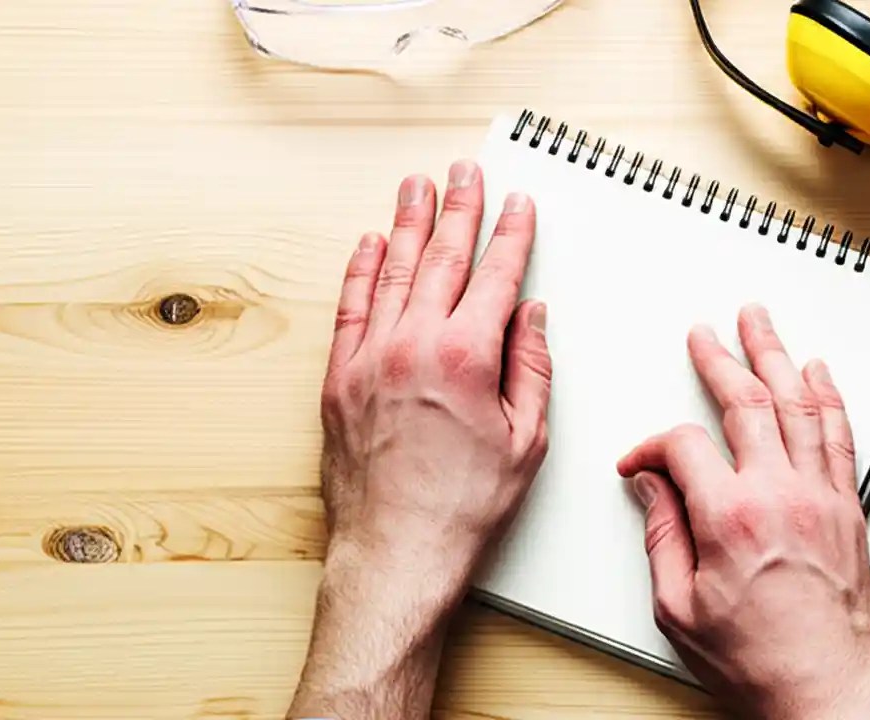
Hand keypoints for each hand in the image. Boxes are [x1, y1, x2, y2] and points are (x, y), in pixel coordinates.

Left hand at [289, 160, 551, 718]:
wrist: (396, 551)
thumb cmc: (461, 506)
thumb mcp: (525, 440)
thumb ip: (531, 368)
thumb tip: (531, 319)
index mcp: (466, 357)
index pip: (496, 276)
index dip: (511, 235)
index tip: (518, 206)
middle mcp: (413, 345)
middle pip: (441, 258)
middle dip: (459, 209)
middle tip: (466, 173)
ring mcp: (369, 357)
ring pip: (391, 270)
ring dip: (408, 223)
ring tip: (417, 188)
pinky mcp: (338, 377)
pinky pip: (348, 306)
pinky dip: (358, 269)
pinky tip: (367, 243)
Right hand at [617, 305, 869, 719]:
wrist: (828, 691)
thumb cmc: (760, 662)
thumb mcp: (679, 608)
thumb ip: (662, 535)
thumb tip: (653, 489)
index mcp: (730, 517)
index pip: (683, 445)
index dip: (652, 445)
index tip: (641, 462)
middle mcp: (780, 495)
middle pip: (747, 401)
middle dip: (721, 359)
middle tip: (707, 333)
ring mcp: (821, 497)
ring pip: (799, 404)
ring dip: (778, 356)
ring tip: (761, 324)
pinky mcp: (849, 509)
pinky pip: (839, 435)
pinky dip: (829, 397)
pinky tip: (818, 374)